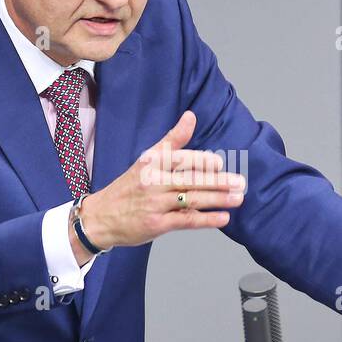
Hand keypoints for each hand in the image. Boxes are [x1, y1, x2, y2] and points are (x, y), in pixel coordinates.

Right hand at [71, 110, 244, 256]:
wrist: (101, 217)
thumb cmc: (129, 187)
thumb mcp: (146, 160)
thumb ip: (172, 140)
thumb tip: (191, 116)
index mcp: (152, 163)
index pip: (181, 159)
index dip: (202, 162)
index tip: (220, 164)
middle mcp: (153, 182)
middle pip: (191, 180)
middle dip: (218, 182)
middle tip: (240, 182)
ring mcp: (155, 204)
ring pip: (191, 200)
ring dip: (218, 199)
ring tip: (238, 198)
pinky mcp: (157, 225)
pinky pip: (186, 221)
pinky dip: (206, 219)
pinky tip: (223, 218)